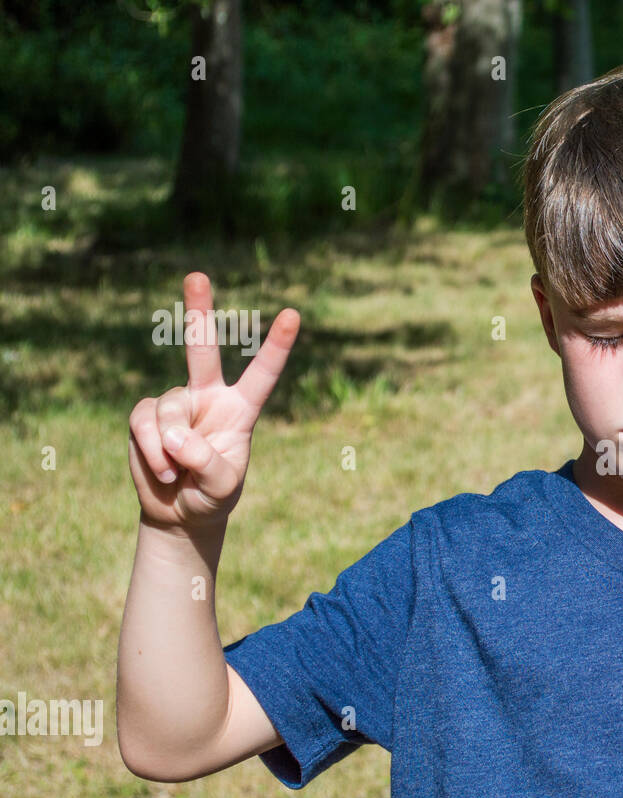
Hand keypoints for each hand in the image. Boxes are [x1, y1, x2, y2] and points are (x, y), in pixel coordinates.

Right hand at [127, 273, 299, 530]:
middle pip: (202, 350)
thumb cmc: (212, 495)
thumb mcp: (222, 485)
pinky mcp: (145, 416)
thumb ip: (206, 461)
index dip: (277, 346)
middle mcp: (207, 397)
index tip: (293, 315)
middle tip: (197, 274)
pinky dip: (151, 451)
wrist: (180, 512)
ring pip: (168, 409)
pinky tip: (162, 472)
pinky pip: (143, 424)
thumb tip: (175, 435)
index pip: (262, 374)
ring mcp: (175, 403)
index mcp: (241, 409)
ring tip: (176, 474)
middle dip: (198, 312)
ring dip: (169, 446)